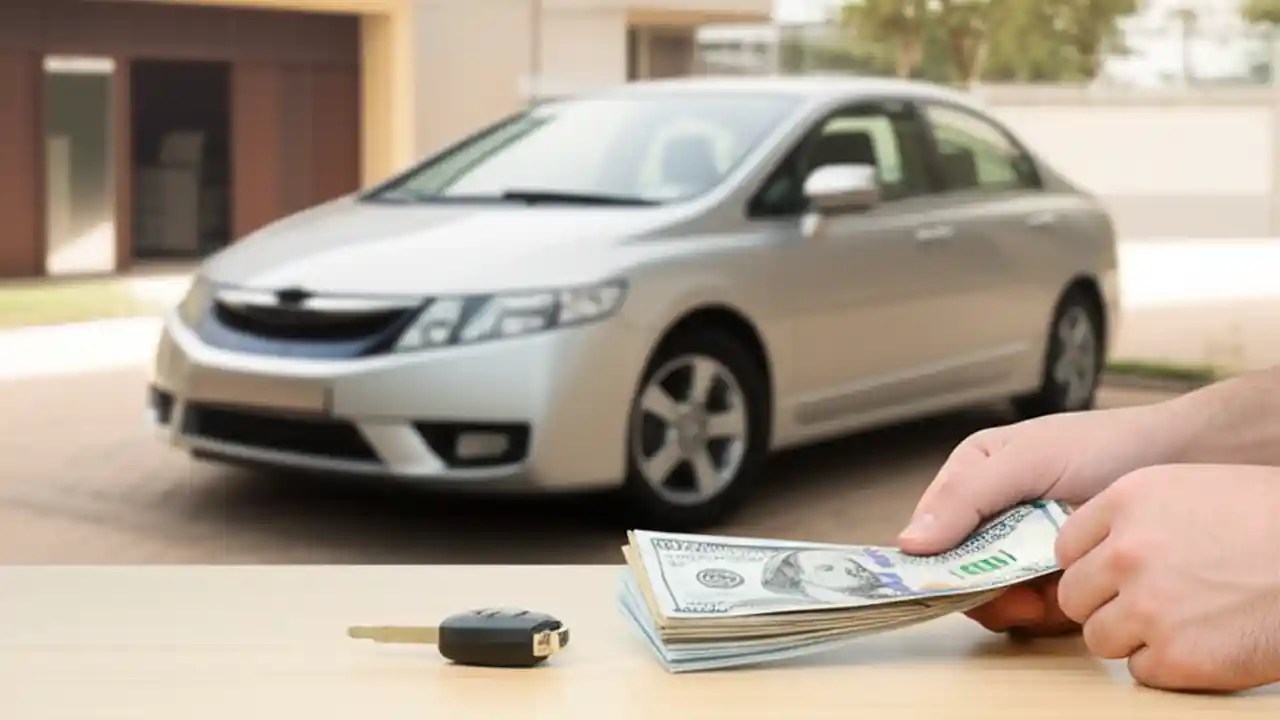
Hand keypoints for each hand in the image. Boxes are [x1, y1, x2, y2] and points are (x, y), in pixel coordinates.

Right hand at [897, 406, 1189, 633]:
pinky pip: (1037, 608)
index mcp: (973, 478)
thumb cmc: (1104, 445)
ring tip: (1051, 596)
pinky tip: (1073, 594)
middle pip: (961, 572)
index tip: (953, 586)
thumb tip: (909, 544)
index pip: (931, 532)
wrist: (1186, 461)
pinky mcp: (1060, 575)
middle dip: (986, 591)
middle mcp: (993, 515)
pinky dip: (1050, 610)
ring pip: (997, 596)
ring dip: (1019, 604)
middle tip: (1019, 598)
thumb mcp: (1026, 460)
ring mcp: (1026, 548)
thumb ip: (966, 498)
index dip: (935, 563)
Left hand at [1055, 464, 1279, 690]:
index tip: (1113, 575)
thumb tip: (1101, 547)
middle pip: (1074, 596)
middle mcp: (1128, 551)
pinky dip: (1168, 666)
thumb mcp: (1194, 488)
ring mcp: (1148, 606)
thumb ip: (1138, 516)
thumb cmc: (1274, 520)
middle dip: (1104, 604)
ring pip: (1098, 638)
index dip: (1091, 566)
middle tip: (1147, 605)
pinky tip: (1205, 644)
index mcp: (1129, 499)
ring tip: (1180, 624)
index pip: (1067, 546)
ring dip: (1131, 638)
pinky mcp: (1177, 657)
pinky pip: (1141, 671)